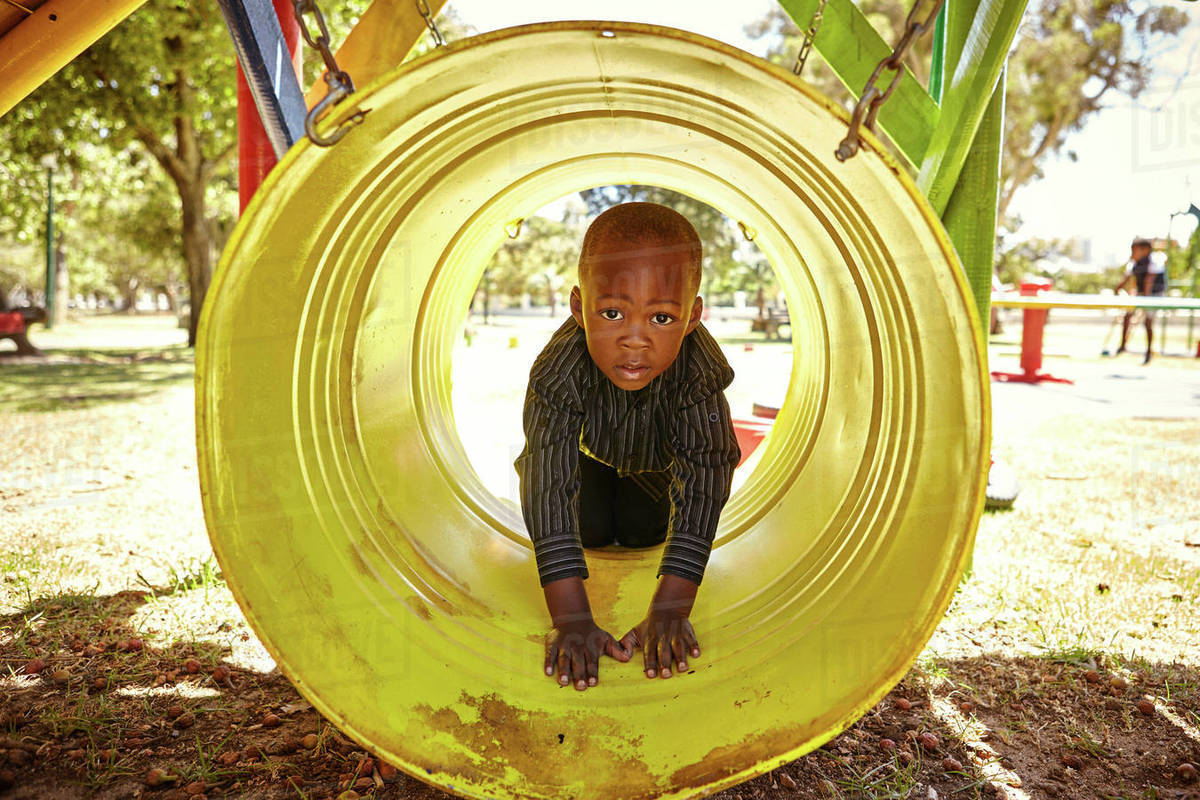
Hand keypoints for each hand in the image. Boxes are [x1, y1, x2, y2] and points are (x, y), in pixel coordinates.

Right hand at [541, 575, 629, 690]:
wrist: (574, 618)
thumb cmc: (592, 634)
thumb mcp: (606, 639)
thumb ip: (616, 650)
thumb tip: (628, 658)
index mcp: (590, 649)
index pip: (592, 662)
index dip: (592, 672)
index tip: (593, 683)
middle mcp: (577, 648)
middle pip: (578, 663)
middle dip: (579, 675)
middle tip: (580, 687)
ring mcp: (564, 646)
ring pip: (564, 659)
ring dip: (563, 670)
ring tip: (563, 681)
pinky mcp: (553, 644)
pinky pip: (550, 654)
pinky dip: (548, 662)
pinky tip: (548, 672)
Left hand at [620, 573, 700, 678]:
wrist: (667, 607)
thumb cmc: (649, 625)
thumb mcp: (634, 632)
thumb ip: (625, 644)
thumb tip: (621, 657)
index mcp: (650, 640)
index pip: (649, 654)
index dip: (650, 664)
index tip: (651, 675)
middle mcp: (663, 638)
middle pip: (664, 652)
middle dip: (665, 663)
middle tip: (666, 675)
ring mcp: (676, 635)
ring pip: (678, 647)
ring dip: (681, 657)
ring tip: (683, 668)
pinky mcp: (686, 632)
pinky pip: (691, 639)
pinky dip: (694, 646)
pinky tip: (695, 655)